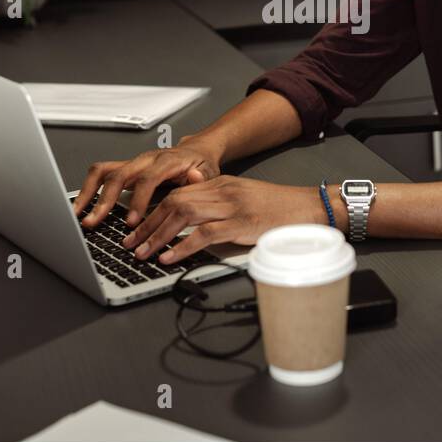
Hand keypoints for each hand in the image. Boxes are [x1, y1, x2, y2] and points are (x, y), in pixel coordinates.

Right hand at [74, 141, 222, 228]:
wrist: (197, 151)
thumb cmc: (202, 164)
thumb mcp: (209, 172)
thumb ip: (202, 178)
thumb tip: (195, 177)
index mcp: (167, 161)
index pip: (148, 178)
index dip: (138, 200)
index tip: (132, 221)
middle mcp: (146, 160)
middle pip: (119, 174)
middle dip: (105, 200)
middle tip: (96, 221)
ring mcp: (133, 163)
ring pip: (104, 171)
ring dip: (89, 193)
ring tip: (80, 214)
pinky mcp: (126, 169)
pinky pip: (102, 175)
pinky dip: (89, 190)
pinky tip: (82, 207)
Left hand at [119, 175, 327, 266]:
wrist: (311, 208)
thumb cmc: (281, 208)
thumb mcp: (245, 199)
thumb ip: (220, 205)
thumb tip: (193, 224)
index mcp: (221, 184)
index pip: (177, 193)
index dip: (153, 211)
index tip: (137, 228)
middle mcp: (222, 191)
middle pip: (173, 202)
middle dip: (147, 224)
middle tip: (130, 243)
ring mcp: (231, 206)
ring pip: (182, 215)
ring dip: (157, 235)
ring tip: (143, 253)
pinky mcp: (241, 223)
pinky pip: (204, 234)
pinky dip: (182, 246)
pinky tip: (169, 257)